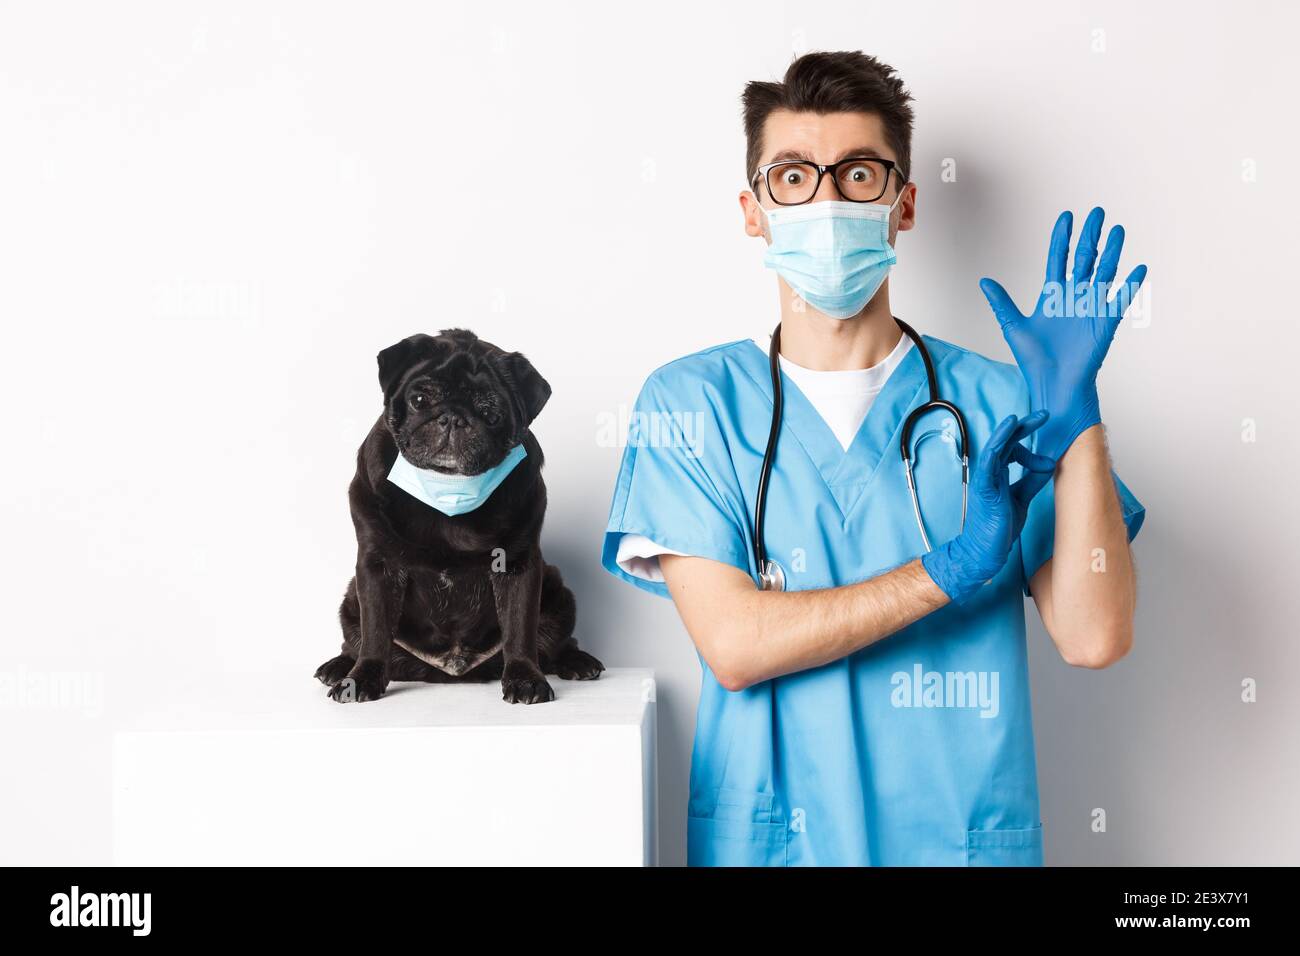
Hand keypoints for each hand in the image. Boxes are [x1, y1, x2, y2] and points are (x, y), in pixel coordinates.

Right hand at [921, 411, 1055, 602]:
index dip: (1031, 450)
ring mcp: (986, 479)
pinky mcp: (984, 487)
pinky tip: (1008, 429)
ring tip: (1026, 418)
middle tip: (1044, 415)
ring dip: (1011, 430)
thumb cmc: (998, 527)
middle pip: (1006, 442)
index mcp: (999, 475)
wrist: (985, 551)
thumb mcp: (1022, 499)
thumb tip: (1048, 463)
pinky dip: (998, 442)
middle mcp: (991, 473)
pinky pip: (989, 459)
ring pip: (997, 446)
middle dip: (1024, 427)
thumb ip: (1032, 480)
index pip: (1014, 451)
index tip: (1050, 457)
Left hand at [979, 207, 1146, 459]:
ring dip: (1112, 252)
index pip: (1059, 258)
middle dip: (1091, 235)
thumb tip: (984, 281)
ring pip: (1104, 273)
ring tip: (1118, 230)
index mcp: (1053, 295)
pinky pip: (1120, 300)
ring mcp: (1091, 308)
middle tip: (1098, 212)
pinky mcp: (1105, 323)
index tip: (1067, 216)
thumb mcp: (1013, 327)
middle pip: (1085, 259)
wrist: (1052, 385)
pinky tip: (1138, 269)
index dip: (1062, 238)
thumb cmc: (1034, 360)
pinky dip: (1130, 285)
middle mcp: (1074, 297)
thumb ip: (1002, 303)